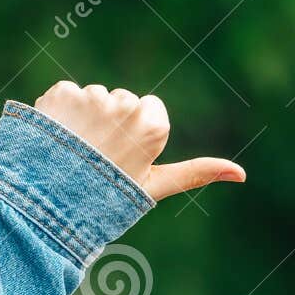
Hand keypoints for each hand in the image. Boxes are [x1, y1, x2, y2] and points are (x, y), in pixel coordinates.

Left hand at [33, 81, 244, 200]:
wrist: (51, 200)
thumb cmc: (110, 197)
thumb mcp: (157, 185)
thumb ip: (198, 173)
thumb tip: (243, 174)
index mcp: (153, 125)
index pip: (151, 109)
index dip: (139, 134)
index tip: (126, 156)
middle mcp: (125, 105)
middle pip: (123, 101)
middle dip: (112, 122)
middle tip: (98, 156)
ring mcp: (92, 98)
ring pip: (95, 98)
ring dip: (85, 117)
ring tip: (74, 150)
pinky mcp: (62, 93)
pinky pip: (68, 94)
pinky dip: (61, 112)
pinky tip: (56, 137)